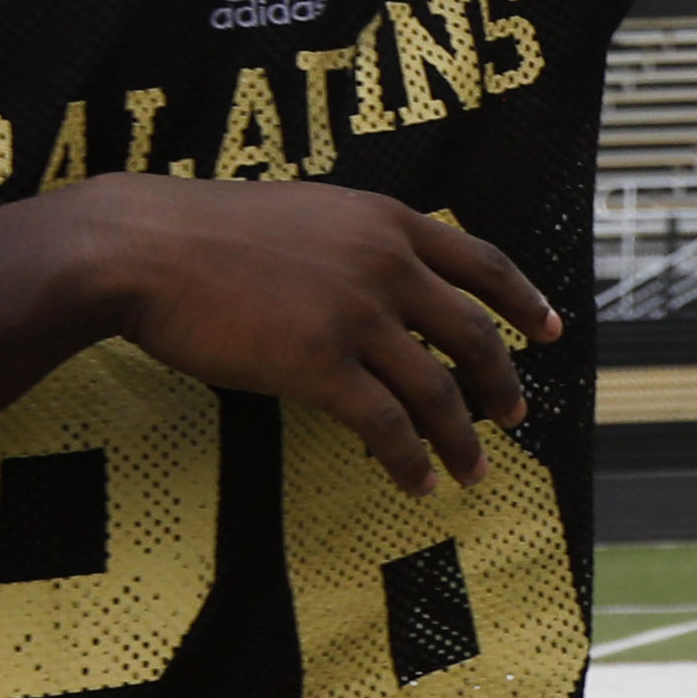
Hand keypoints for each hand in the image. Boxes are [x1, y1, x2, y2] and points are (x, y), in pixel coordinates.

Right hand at [57, 176, 559, 495]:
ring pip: (438, 389)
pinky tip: (416, 482)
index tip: (553, 329)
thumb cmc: (208, 233)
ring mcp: (357, 315)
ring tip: (473, 471)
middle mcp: (386, 264)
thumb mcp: (308, 214)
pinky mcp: (319, 364)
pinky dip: (410, 459)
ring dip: (463, 438)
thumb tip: (392, 285)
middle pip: (473, 333)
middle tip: (515, 416)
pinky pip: (386, 424)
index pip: (484, 260)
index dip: (525, 299)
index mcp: (388, 221)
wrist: (143, 246)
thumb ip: (359, 244)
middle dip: (502, 383)